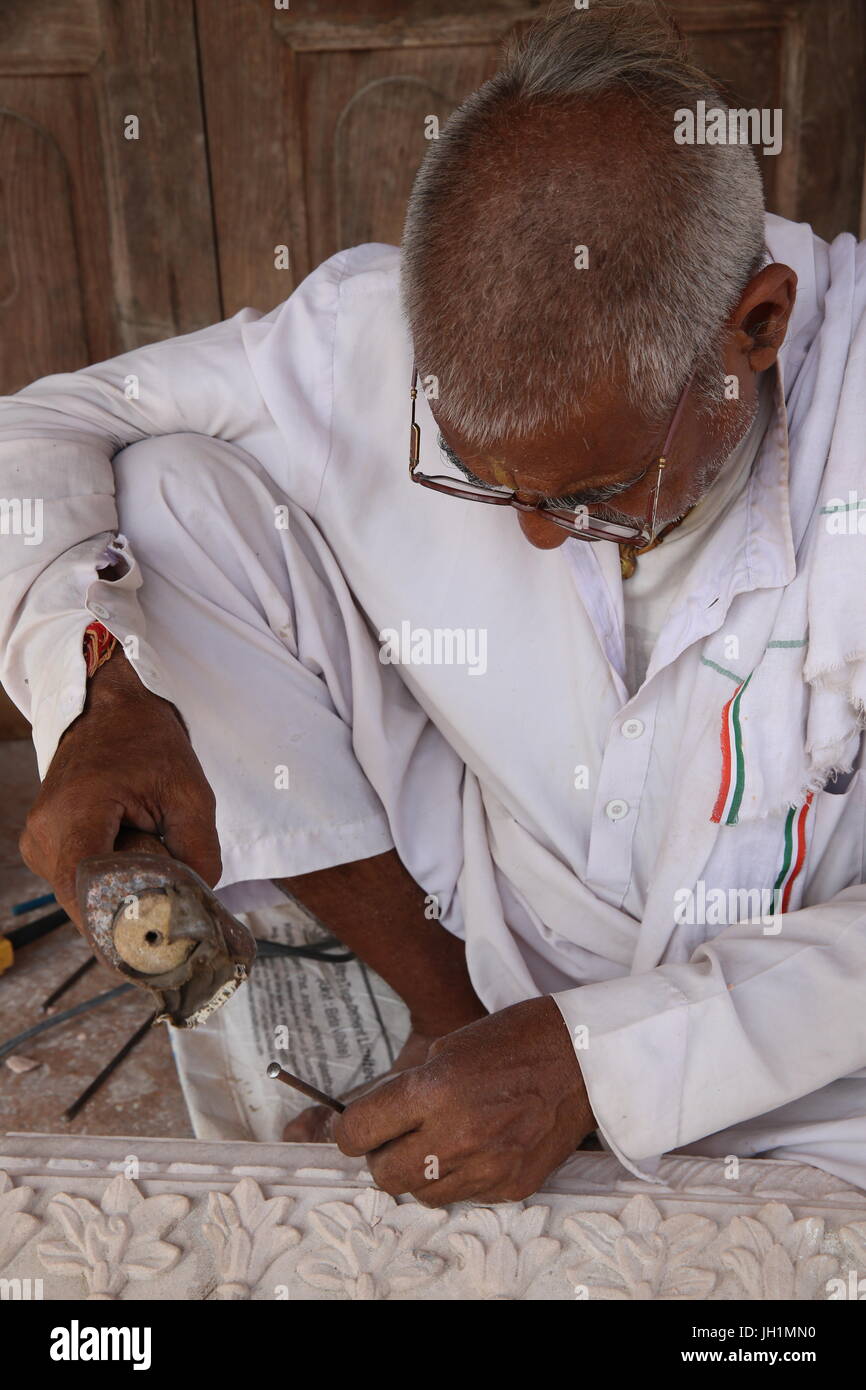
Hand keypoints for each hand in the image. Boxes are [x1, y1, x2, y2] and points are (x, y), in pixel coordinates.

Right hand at [20, 647, 220, 928]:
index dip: (119, 925)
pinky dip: (107, 881)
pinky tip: (131, 854)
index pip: (87, 891)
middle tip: (173, 907)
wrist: (107, 708)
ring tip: (150, 857)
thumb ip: (199, 853)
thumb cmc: (148, 743)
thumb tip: (199, 905)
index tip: (154, 946)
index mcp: (76, 812)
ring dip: (119, 892)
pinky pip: (77, 881)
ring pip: (81, 896)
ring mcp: (37, 841)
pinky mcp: (43, 845)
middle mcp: (44, 832)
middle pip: (87, 901)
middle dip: (130, 911)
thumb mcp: (191, 794)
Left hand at [335, 997, 593, 1205]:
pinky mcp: (511, 1186)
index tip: (356, 1128)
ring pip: (423, 1194)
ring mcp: (486, 1167)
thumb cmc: (515, 1040)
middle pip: (385, 1175)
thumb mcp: (448, 1048)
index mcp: (434, 1090)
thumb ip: (410, 1089)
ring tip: (441, 1142)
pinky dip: (462, 1177)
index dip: (349, 1130)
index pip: (359, 1132)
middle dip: (382, 1156)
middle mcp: (456, 1134)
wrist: (584, 1057)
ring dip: (421, 1172)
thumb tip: (376, 1121)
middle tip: (397, 1137)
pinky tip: (478, 1147)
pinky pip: (466, 1196)